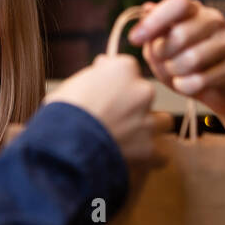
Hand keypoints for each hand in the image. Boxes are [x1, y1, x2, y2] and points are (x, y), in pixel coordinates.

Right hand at [44, 54, 171, 174]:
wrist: (64, 146)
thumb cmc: (61, 112)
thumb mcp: (72, 84)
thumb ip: (95, 75)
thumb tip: (103, 64)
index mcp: (123, 68)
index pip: (128, 71)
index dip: (116, 85)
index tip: (106, 96)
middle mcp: (142, 90)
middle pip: (146, 95)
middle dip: (134, 107)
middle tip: (113, 121)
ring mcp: (148, 120)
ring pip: (162, 122)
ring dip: (149, 129)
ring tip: (129, 140)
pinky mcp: (149, 148)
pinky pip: (160, 154)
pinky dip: (150, 158)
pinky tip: (135, 160)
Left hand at [128, 0, 224, 115]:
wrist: (211, 87)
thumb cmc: (180, 61)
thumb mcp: (159, 45)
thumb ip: (152, 30)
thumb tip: (146, 10)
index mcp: (194, 9)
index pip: (177, 4)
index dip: (154, 21)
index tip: (134, 39)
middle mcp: (213, 20)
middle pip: (181, 34)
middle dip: (163, 53)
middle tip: (161, 60)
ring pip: (191, 59)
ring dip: (174, 71)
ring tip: (174, 72)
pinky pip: (199, 81)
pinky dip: (184, 87)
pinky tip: (184, 84)